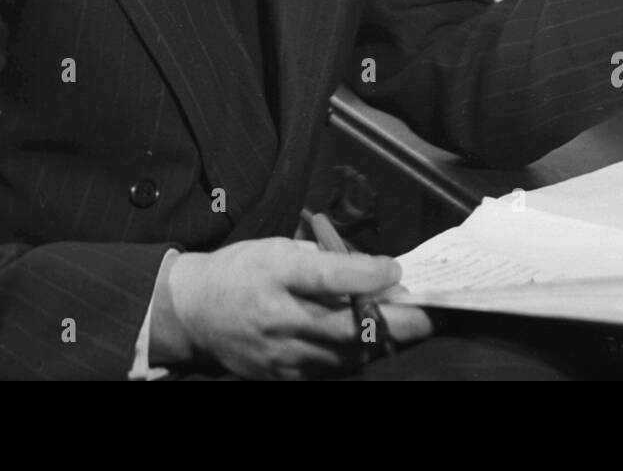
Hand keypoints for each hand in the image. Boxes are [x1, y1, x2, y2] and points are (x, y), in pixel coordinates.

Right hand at [167, 238, 432, 378]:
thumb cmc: (241, 270)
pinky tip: (373, 342)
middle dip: (393, 321)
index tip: (396, 271)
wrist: (195, 313)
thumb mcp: (275, 248)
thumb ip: (319, 259)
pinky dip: (356, 355)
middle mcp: (278, 316)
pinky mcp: (282, 375)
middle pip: (345, 326)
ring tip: (409, 327)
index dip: (366, 276)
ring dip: (381, 341)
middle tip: (427, 313)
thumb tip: (367, 268)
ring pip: (344, 354)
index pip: (326, 277)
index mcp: (274, 273)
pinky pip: (330, 368)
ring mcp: (281, 352)